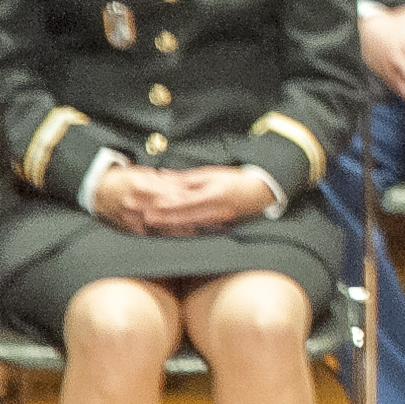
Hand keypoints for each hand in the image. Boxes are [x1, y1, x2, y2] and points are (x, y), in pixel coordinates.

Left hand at [95, 162, 276, 235]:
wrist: (262, 192)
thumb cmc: (236, 179)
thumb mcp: (212, 173)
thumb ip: (187, 178)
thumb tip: (163, 176)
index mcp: (211, 195)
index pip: (182, 201)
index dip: (164, 205)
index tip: (146, 206)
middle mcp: (213, 210)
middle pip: (182, 216)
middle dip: (161, 218)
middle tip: (142, 218)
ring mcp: (216, 219)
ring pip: (187, 225)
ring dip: (168, 225)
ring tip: (151, 224)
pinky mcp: (218, 224)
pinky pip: (196, 228)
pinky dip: (181, 229)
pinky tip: (169, 230)